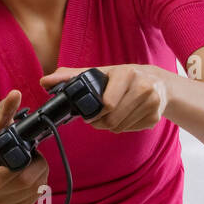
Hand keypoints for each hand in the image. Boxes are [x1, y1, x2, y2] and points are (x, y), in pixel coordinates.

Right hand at [0, 90, 49, 203]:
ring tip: (33, 167)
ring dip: (41, 175)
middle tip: (35, 159)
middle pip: (25, 182)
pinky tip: (32, 180)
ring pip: (34, 190)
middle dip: (37, 167)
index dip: (18, 167)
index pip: (1, 177)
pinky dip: (39, 187)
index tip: (25, 156)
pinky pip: (35, 199)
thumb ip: (6, 113)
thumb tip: (15, 94)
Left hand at [39, 65, 168, 132]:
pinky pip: (130, 130)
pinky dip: (124, 126)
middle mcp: (143, 87)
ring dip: (110, 125)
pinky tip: (126, 115)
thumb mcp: (100, 73)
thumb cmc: (123, 78)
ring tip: (112, 114)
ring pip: (120, 127)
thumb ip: (71, 76)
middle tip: (99, 115)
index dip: (95, 112)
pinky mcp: (156, 117)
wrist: (158, 83)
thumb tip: (45, 81)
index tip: (90, 111)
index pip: (107, 104)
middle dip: (100, 121)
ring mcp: (152, 103)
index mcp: (127, 74)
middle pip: (112, 119)